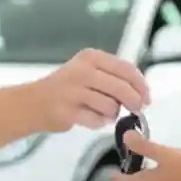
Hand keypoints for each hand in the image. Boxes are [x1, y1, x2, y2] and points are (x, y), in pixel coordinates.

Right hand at [26, 49, 149, 132]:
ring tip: (103, 113)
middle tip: (136, 110)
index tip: (147, 98)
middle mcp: (82, 70)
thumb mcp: (89, 72)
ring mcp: (73, 91)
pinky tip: (91, 118)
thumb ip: (113, 77)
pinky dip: (99, 123)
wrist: (33, 103)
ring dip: (113, 114)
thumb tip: (142, 93)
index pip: (126, 68)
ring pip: (111, 106)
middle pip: (122, 88)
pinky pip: (97, 120)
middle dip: (134, 102)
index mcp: (90, 57)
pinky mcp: (67, 111)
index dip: (141, 85)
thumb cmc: (68, 88)